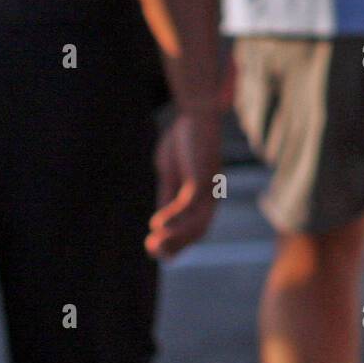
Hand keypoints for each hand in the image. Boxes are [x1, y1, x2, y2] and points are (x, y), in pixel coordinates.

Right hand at [145, 106, 222, 258]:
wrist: (197, 112)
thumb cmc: (185, 139)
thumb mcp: (171, 173)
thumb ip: (169, 194)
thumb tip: (159, 223)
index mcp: (203, 196)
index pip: (194, 227)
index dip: (177, 242)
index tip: (154, 249)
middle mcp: (211, 195)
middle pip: (198, 230)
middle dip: (176, 245)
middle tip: (153, 251)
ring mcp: (209, 187)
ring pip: (197, 223)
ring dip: (176, 238)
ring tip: (154, 245)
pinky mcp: (203, 176)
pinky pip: (190, 203)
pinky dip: (175, 217)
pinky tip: (157, 224)